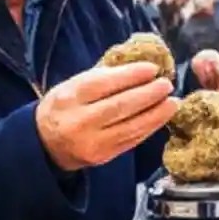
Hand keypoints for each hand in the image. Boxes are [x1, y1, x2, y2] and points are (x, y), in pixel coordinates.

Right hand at [36, 62, 176, 171]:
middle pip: (120, 106)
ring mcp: (92, 141)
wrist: (46, 143)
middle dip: (148, 94)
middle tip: (167, 84)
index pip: (104, 84)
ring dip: (155, 114)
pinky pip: (131, 141)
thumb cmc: (64, 106)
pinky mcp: (103, 156)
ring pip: (130, 127)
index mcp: (70, 97)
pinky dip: (149, 128)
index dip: (131, 75)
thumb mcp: (72, 85)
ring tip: (172, 102)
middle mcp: (80, 120)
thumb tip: (138, 62)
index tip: (152, 68)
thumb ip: (102, 76)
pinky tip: (161, 118)